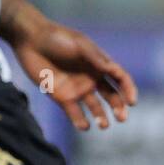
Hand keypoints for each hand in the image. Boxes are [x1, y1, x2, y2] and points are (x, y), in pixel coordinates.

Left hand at [14, 20, 137, 130]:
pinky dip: (80, 121)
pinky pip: (74, 113)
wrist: (31, 41)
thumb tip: (112, 69)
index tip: (132, 102)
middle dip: (119, 107)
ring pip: (95, 107)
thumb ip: (95, 58)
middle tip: (122, 118)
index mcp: (100, 64)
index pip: (120, 79)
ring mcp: (77, 89)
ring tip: (103, 125)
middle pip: (111, 96)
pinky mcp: (61, 97)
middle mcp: (92, 78)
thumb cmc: (58, 38)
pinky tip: (84, 126)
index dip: (129, 90)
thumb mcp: (79, 45)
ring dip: (101, 117)